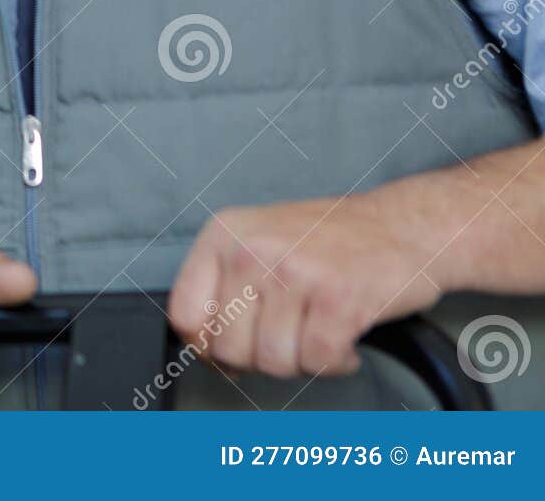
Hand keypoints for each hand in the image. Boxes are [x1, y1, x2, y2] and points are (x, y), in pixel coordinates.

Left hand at [167, 193, 442, 378]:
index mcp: (223, 235)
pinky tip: (345, 337)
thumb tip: (202, 348)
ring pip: (274, 361)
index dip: (205, 348)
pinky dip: (336, 363)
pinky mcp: (338, 297)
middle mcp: (251, 250)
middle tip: (290, 338)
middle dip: (261, 358)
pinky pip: (318, 362)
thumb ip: (224, 287)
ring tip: (319, 331)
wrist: (403, 223)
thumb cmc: (329, 241)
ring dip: (303, 361)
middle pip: (228, 348)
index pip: (184, 315)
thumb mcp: (257, 242)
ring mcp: (294, 272)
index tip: (229, 353)